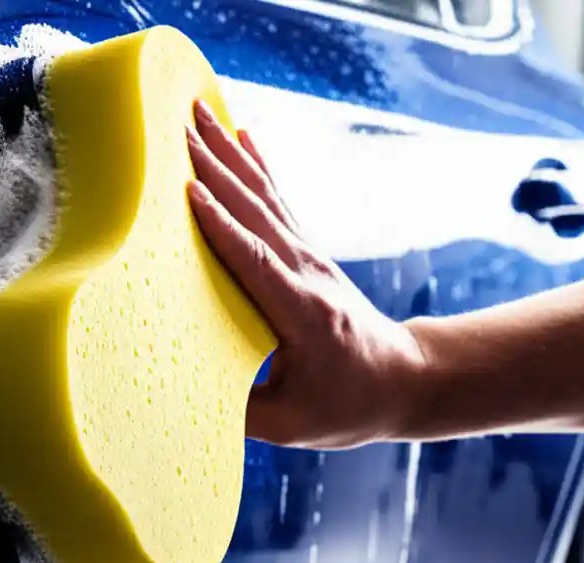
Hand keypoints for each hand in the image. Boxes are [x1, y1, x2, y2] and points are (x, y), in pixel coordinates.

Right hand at [186, 99, 425, 448]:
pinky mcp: (306, 254)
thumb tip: (184, 386)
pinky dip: (257, 166)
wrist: (405, 380)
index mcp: (303, 315)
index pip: (256, 262)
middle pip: (256, 214)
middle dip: (215, 169)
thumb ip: (240, 408)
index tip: (188, 190)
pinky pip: (277, 201)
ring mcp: (309, 258)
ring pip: (264, 197)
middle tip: (178, 129)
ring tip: (197, 114)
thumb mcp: (293, 426)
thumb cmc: (348, 407)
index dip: (221, 227)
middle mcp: (308, 274)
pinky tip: (240, 135)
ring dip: (228, 154)